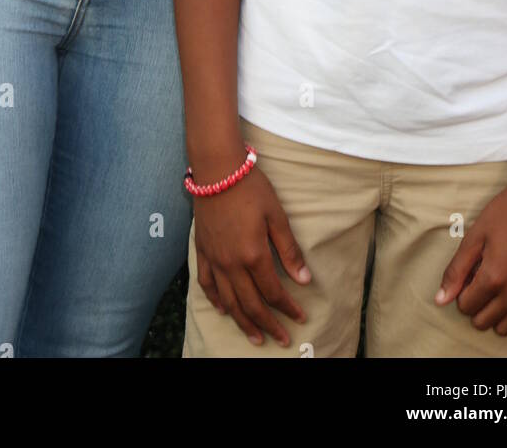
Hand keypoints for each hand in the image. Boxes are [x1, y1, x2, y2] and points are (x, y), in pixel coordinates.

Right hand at [192, 161, 310, 347]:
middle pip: (251, 304)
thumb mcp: (276, 216)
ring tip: (255, 337)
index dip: (288, 308)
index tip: (300, 318)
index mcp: (253, 254)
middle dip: (268, 324)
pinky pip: (206, 283)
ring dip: (242, 322)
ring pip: (228, 301)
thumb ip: (288, 250)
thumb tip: (304, 280)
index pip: (274, 292)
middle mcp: (231, 263)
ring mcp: (214, 258)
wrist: (217, 168)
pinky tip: (223, 309)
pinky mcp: (202, 250)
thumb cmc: (250, 187)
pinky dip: (216, 300)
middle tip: (282, 339)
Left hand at [435, 177, 506, 334]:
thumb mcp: (474, 238)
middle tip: (477, 279)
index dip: (460, 292)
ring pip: (504, 327)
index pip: (466, 306)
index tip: (466, 274)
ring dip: (493, 312)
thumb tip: (440, 300)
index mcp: (494, 278)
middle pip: (483, 321)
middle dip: (474, 303)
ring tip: (493, 286)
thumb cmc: (503, 215)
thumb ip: (456, 271)